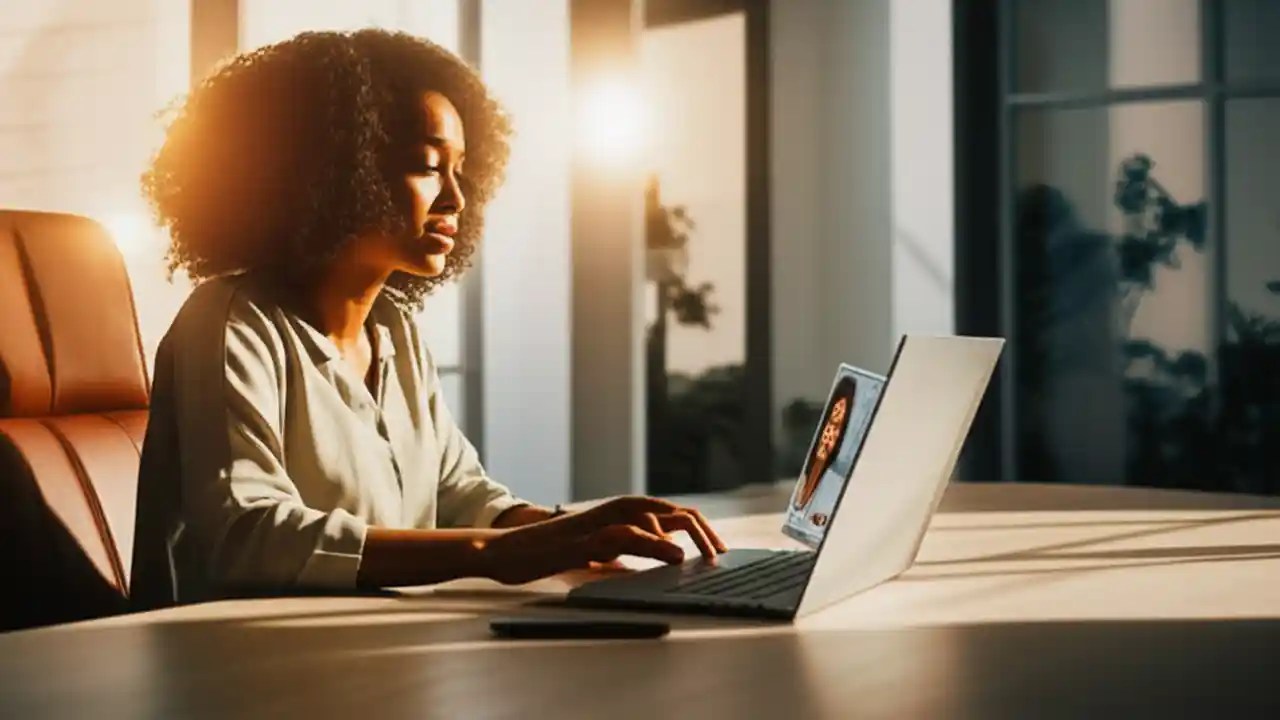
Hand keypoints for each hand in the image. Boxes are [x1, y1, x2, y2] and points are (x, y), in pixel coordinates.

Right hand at [478, 496, 726, 584]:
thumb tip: (649, 565)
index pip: (668, 514)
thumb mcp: (595, 554)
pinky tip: (672, 555)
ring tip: (707, 554)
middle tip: (721, 554)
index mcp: (617, 515)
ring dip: (685, 533)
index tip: (717, 551)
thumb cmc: (547, 554)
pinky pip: (625, 535)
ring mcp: (598, 523)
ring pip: (652, 516)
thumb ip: (621, 554)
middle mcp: (612, 512)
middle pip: (669, 510)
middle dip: (701, 529)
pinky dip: (652, 542)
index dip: (698, 528)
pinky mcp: (585, 539)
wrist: (504, 552)